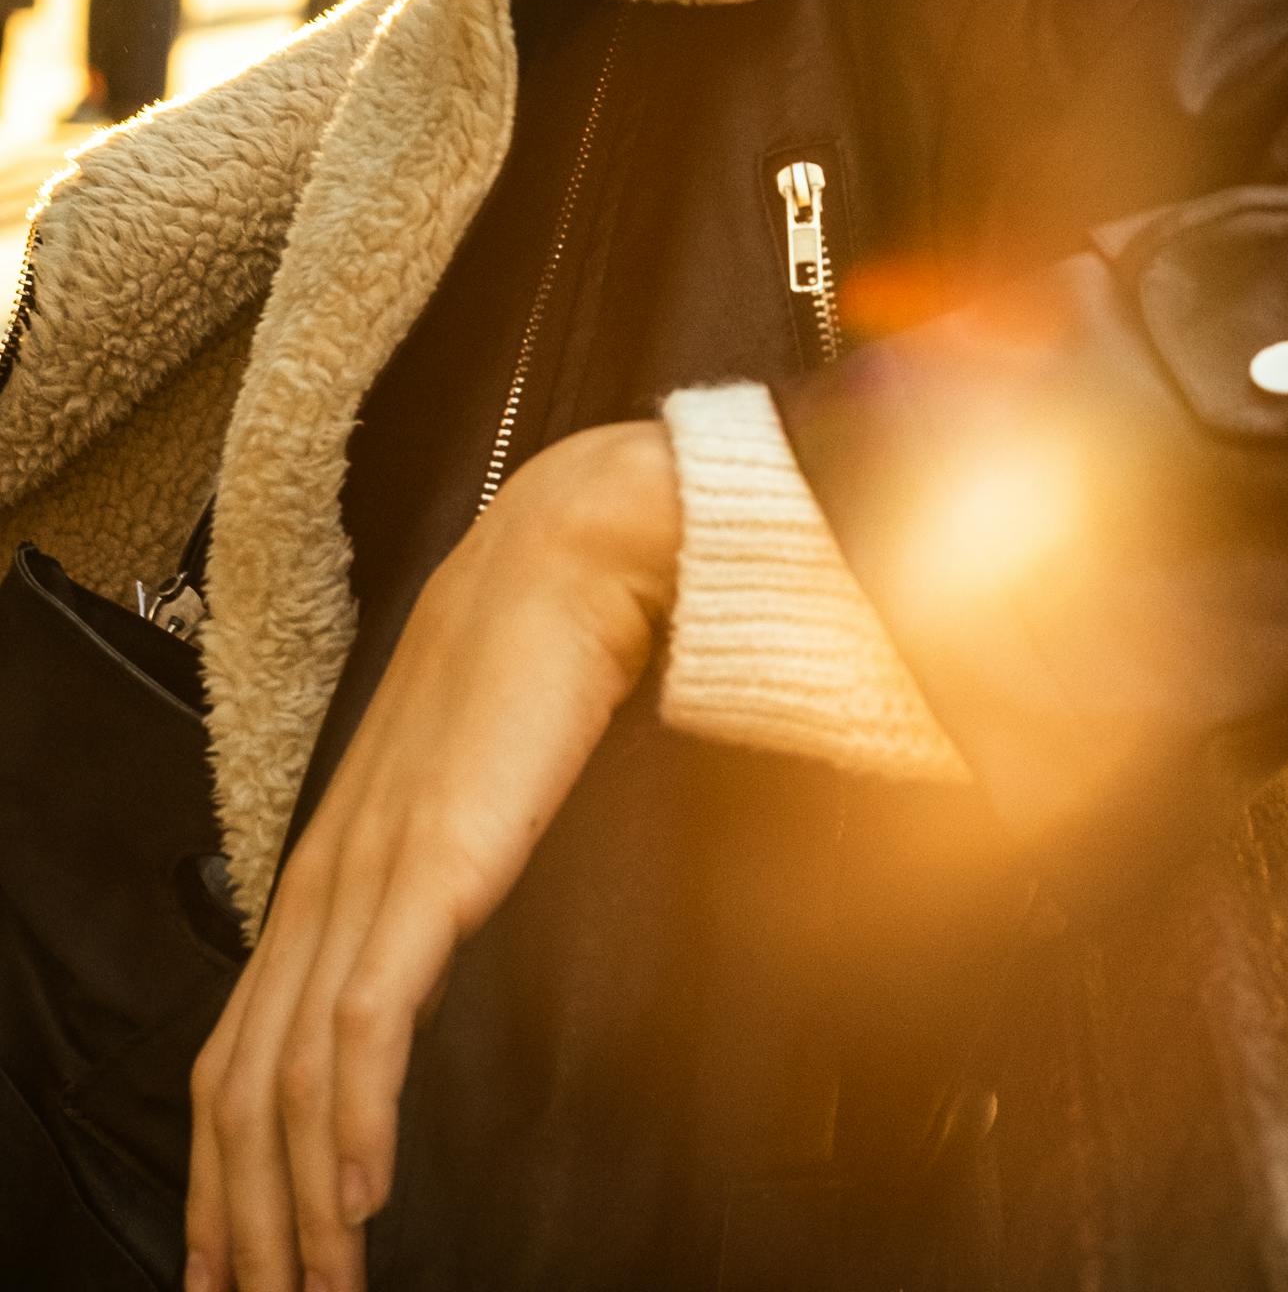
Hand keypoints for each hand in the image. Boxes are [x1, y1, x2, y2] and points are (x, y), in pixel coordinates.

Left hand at [185, 421, 680, 1291]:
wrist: (573, 560)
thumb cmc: (532, 666)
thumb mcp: (459, 795)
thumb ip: (428, 878)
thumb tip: (428, 960)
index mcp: (328, 869)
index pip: (236, 1050)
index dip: (219, 1170)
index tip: (231, 1259)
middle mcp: (325, 880)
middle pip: (242, 1087)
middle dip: (244, 1219)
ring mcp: (369, 871)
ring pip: (294, 1077)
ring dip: (298, 1205)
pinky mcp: (427, 863)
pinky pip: (367, 1022)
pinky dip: (352, 1122)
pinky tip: (362, 1194)